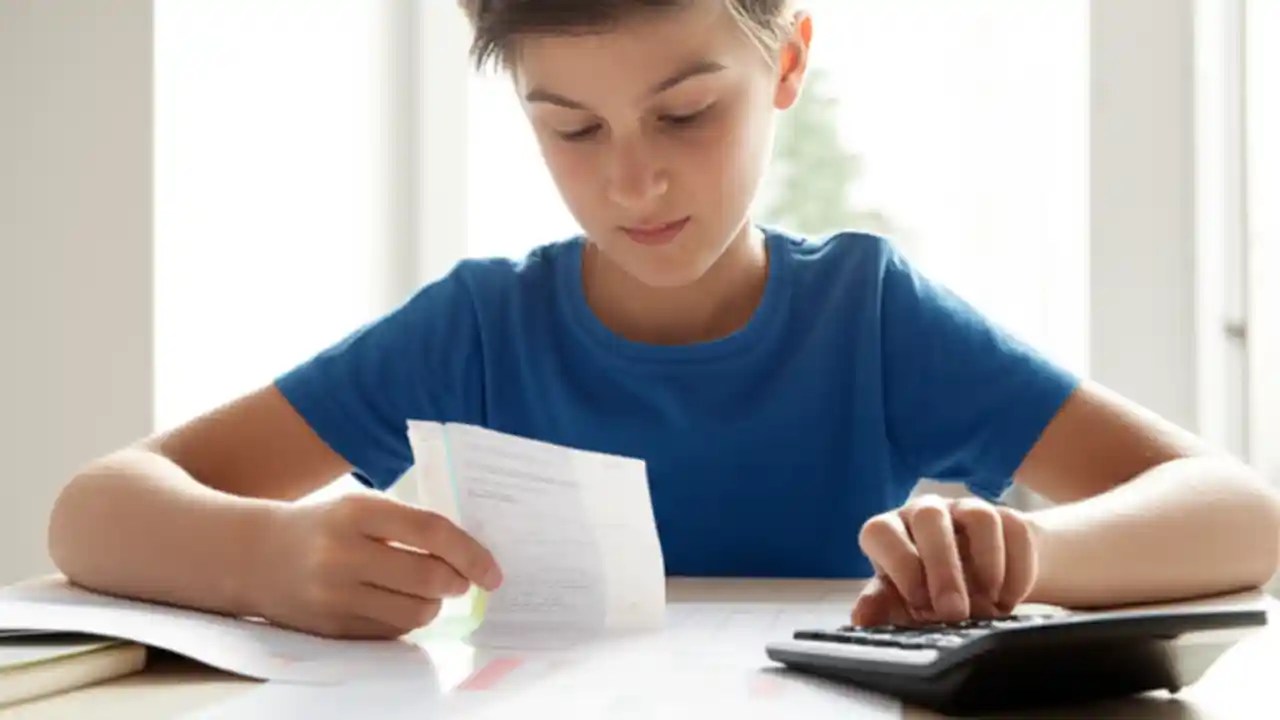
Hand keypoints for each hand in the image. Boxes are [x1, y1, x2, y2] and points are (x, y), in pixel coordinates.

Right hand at [247, 492, 501, 638]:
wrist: (254, 555)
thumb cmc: (324, 526)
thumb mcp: (361, 508)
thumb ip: (410, 525)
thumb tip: (469, 555)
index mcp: (357, 512)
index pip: (431, 532)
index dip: (471, 553)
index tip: (492, 572)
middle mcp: (343, 554)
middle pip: (428, 578)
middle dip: (457, 582)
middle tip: (461, 581)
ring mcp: (334, 595)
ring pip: (415, 612)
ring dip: (434, 605)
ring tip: (428, 591)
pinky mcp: (331, 627)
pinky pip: (391, 631)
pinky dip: (407, 619)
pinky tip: (398, 603)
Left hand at [852, 494, 1037, 626]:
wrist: (975, 585)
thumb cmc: (925, 593)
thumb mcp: (900, 603)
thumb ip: (882, 607)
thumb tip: (862, 619)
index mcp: (890, 532)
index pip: (881, 532)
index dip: (899, 564)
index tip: (918, 602)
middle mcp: (923, 512)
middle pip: (928, 518)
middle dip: (943, 569)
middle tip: (955, 613)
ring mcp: (965, 509)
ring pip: (979, 516)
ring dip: (987, 565)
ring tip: (989, 607)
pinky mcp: (1006, 516)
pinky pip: (1016, 530)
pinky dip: (1017, 570)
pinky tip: (1010, 600)